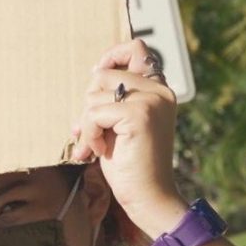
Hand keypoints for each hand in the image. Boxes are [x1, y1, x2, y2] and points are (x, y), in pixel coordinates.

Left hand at [72, 40, 186, 237]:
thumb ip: (114, 98)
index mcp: (159, 89)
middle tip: (88, 132)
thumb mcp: (120, 123)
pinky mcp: (139, 114)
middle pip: (102, 74)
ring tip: (96, 146)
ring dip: (86, 124)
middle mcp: (159, 90)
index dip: (111, 56)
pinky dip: (89, 133)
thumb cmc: (131, 163)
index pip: (136, 48)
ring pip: (94, 95)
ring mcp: (151, 100)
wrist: (149, 197)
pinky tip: (100, 151)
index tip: (95, 79)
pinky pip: (94, 113)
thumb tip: (93, 72)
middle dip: (88, 103)